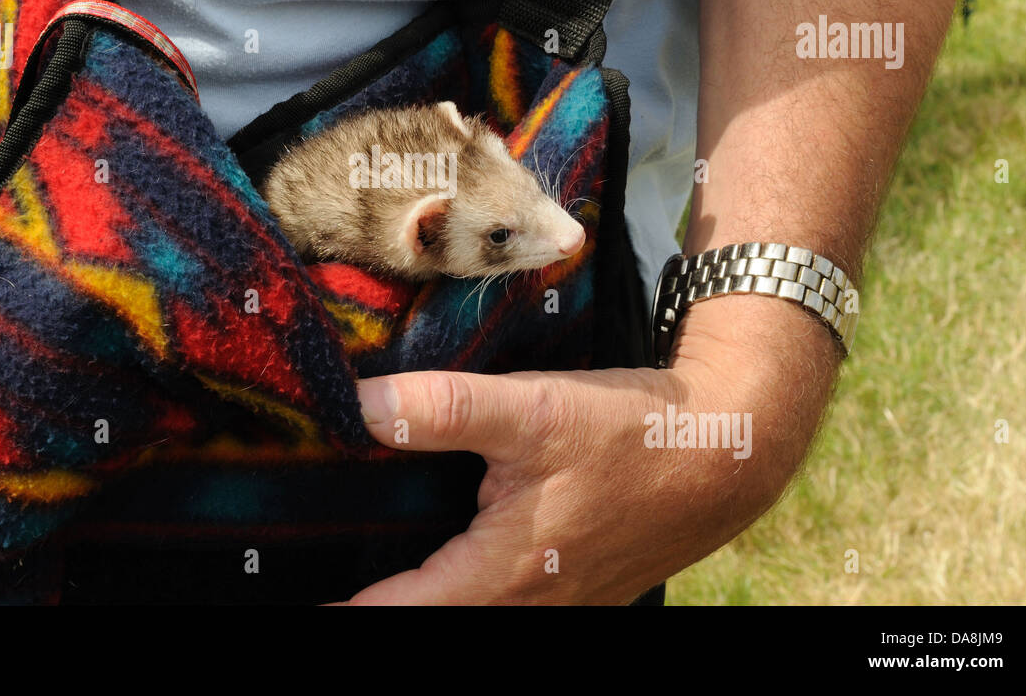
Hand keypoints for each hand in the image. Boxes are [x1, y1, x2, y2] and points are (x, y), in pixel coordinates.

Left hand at [342, 295, 840, 603]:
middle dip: (379, 605)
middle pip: (430, 619)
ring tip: (373, 567)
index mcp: (499, 577)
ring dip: (423, 597)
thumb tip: (361, 406)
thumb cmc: (633, 437)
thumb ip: (445, 410)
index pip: (393, 615)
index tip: (297, 594)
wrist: (728, 452)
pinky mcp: (576, 588)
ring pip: (468, 612)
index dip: (339, 609)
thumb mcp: (534, 411)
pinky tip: (451, 547)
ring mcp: (556, 605)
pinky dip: (463, 584)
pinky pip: (504, 601)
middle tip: (322, 576)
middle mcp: (524, 607)